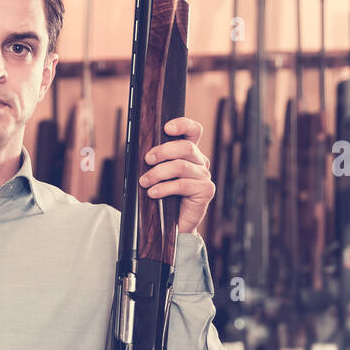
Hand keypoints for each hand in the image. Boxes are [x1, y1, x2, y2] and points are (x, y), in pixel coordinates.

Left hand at [138, 116, 214, 234]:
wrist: (173, 225)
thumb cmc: (164, 197)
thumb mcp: (158, 174)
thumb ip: (156, 160)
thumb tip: (143, 151)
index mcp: (190, 153)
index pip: (193, 131)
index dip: (183, 125)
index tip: (166, 127)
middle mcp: (200, 162)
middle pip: (186, 147)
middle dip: (163, 151)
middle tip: (147, 159)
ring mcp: (204, 176)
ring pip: (181, 166)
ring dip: (158, 173)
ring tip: (144, 182)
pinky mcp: (206, 190)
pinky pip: (183, 184)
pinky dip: (164, 188)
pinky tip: (153, 193)